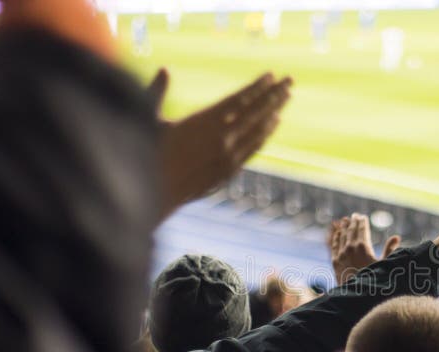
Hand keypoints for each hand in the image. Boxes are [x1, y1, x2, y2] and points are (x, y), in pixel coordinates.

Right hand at [149, 69, 291, 216]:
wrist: (155, 195)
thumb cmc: (148, 154)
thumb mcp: (149, 119)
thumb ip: (157, 92)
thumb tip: (164, 69)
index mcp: (203, 122)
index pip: (238, 99)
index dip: (256, 87)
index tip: (271, 75)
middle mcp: (221, 138)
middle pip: (255, 112)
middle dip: (274, 95)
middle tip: (290, 81)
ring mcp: (228, 156)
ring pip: (258, 130)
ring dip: (274, 112)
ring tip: (286, 98)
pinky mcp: (229, 171)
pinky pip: (253, 148)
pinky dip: (264, 134)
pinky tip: (272, 124)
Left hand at [327, 214, 400, 284]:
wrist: (357, 295)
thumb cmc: (374, 280)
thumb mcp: (384, 265)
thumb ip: (389, 250)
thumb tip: (397, 237)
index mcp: (363, 246)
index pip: (362, 228)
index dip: (362, 221)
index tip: (363, 216)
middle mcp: (351, 247)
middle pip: (351, 229)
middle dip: (354, 221)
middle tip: (355, 215)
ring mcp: (341, 253)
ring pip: (342, 235)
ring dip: (344, 227)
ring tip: (346, 220)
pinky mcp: (335, 261)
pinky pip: (334, 245)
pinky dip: (336, 237)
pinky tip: (338, 233)